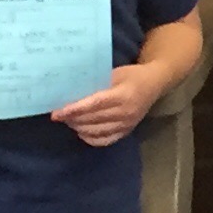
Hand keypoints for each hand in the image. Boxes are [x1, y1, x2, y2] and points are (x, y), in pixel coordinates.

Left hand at [51, 62, 166, 147]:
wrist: (156, 83)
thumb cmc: (133, 75)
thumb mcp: (116, 73)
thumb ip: (96, 83)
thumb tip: (71, 91)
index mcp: (123, 95)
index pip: (94, 105)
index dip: (74, 109)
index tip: (57, 112)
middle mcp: (126, 112)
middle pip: (92, 119)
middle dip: (72, 118)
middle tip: (58, 115)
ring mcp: (127, 124)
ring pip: (96, 131)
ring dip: (78, 127)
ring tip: (68, 120)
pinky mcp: (127, 131)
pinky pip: (104, 140)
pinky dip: (90, 138)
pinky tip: (81, 131)